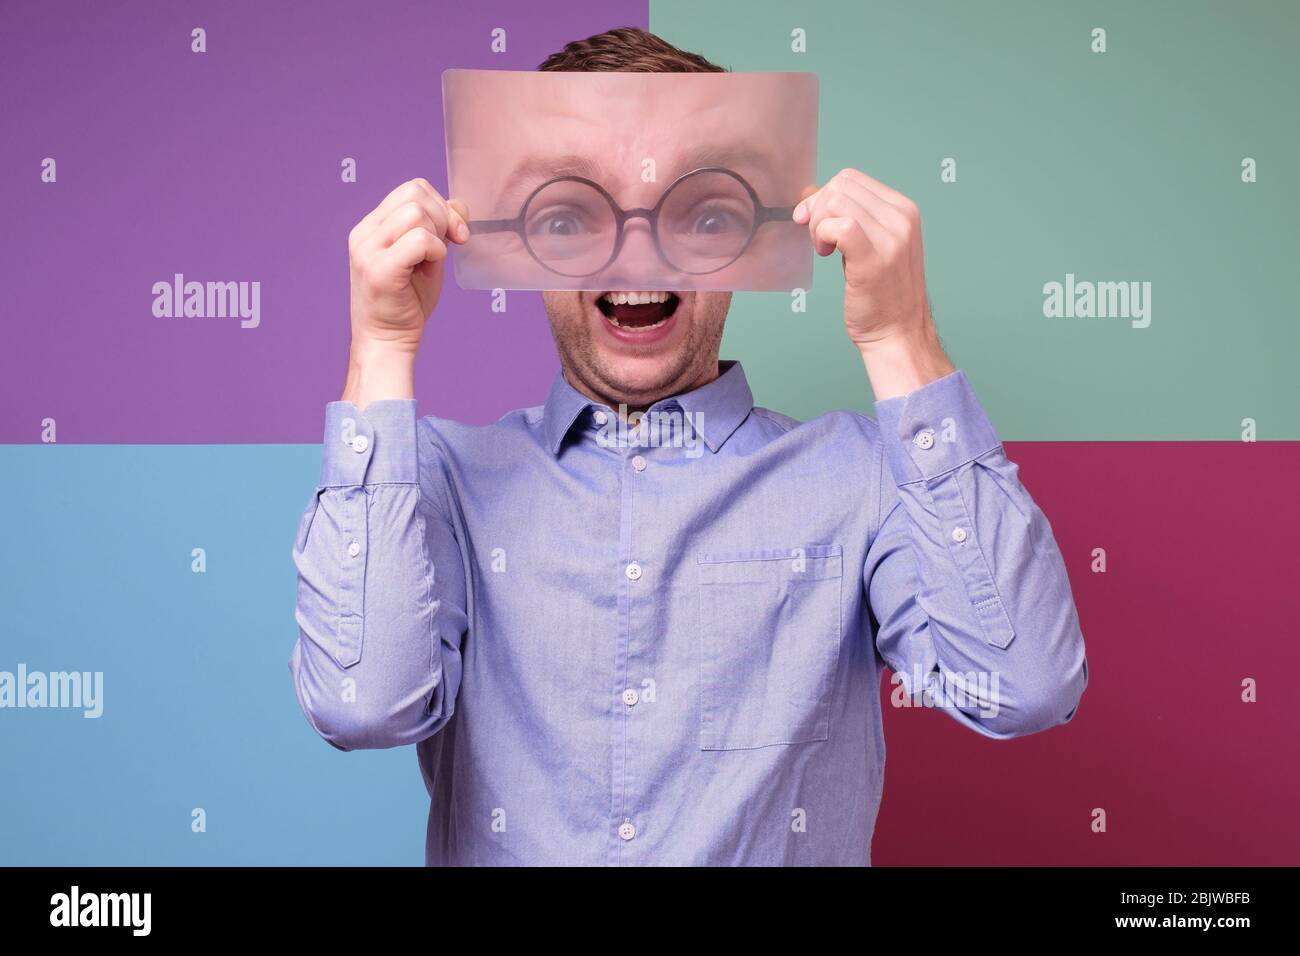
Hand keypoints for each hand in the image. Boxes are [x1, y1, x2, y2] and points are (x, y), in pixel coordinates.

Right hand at [342, 179, 469, 406]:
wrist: (387, 343)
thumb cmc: (407, 304)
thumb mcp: (426, 259)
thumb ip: (438, 230)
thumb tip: (460, 205)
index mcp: (372, 227)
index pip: (411, 190)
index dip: (441, 205)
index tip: (455, 234)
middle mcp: (364, 234)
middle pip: (414, 193)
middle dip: (444, 216)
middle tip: (451, 246)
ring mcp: (367, 250)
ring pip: (416, 212)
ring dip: (438, 235)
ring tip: (433, 261)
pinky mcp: (378, 269)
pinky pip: (419, 239)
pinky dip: (435, 251)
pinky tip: (429, 270)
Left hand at [793, 168, 952, 398]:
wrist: (899, 334)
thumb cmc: (882, 295)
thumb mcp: (874, 245)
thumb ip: (851, 218)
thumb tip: (812, 196)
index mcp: (904, 211)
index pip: (853, 179)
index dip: (824, 195)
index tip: (813, 221)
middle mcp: (902, 218)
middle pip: (842, 185)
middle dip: (818, 209)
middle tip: (819, 240)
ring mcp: (891, 237)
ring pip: (836, 201)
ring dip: (819, 224)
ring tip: (826, 250)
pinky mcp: (874, 258)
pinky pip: (839, 225)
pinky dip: (823, 235)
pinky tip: (827, 254)